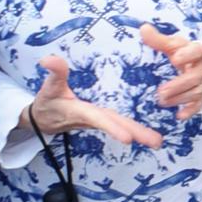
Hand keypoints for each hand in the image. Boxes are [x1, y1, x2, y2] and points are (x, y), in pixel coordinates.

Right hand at [28, 56, 162, 148]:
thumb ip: (54, 73)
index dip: (112, 127)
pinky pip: (120, 125)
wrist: (42, 120)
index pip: (98, 119)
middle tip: (155, 142)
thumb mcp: (49, 86)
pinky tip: (150, 136)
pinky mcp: (102, 120)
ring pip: (121, 126)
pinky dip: (135, 130)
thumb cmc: (47, 101)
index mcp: (80, 111)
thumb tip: (49, 59)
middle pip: (116, 125)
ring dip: (140, 134)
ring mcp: (99, 120)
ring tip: (158, 143)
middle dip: (135, 133)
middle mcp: (92, 118)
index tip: (127, 138)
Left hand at [141, 24, 201, 118]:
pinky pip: (199, 104)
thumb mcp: (177, 44)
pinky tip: (180, 116)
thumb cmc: (190, 53)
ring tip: (162, 101)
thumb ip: (160, 39)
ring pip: (195, 92)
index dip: (187, 56)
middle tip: (161, 92)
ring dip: (179, 98)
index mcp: (199, 52)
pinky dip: (191, 111)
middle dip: (178, 85)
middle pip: (194, 78)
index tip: (176, 59)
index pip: (195, 52)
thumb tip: (143, 28)